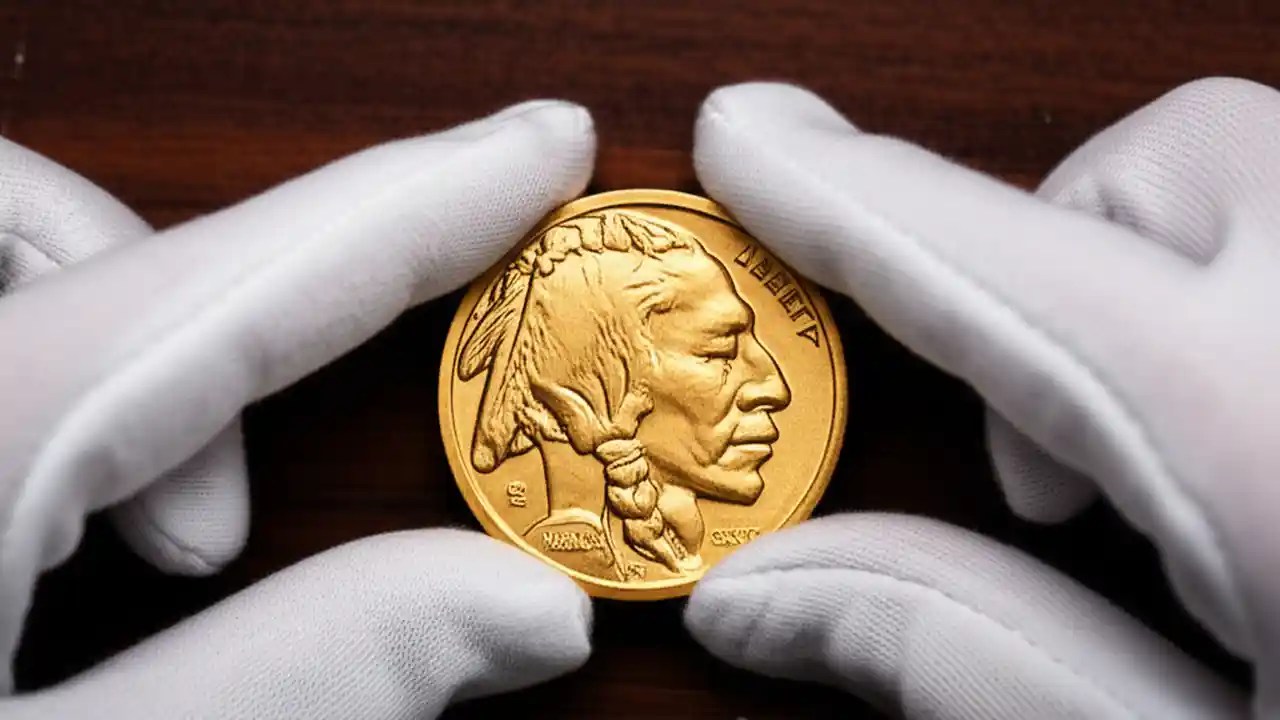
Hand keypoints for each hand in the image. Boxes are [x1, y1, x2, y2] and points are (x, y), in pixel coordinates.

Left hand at [0, 100, 595, 716]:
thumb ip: (309, 676)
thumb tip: (530, 606)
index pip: (235, 272)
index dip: (414, 205)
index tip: (536, 147)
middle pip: (90, 232)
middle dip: (236, 314)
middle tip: (274, 503)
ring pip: (27, 277)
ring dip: (131, 370)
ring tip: (181, 549)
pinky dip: (59, 397)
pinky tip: (73, 539)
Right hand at [684, 77, 1278, 717]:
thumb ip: (967, 661)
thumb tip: (759, 596)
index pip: (1008, 269)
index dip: (849, 196)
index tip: (756, 141)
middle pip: (1180, 155)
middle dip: (1046, 240)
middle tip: (1018, 430)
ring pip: (1265, 182)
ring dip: (1159, 275)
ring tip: (1139, 470)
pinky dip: (1248, 306)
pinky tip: (1243, 464)